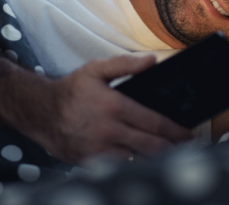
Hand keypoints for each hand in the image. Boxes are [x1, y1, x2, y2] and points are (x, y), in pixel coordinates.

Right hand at [29, 55, 192, 162]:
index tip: (189, 134)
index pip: (154, 122)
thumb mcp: (96, 69)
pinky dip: (133, 165)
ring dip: (155, 159)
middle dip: (173, 149)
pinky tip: (143, 161)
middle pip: (151, 147)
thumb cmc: (71, 90)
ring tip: (169, 154)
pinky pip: (119, 168)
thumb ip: (126, 64)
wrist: (40, 112)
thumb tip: (153, 61)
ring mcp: (98, 150)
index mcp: (113, 106)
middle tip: (186, 148)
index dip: (176, 130)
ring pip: (137, 161)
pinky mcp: (90, 163)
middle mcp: (108, 131)